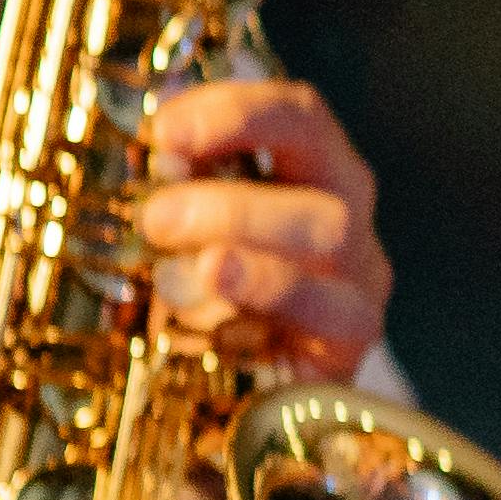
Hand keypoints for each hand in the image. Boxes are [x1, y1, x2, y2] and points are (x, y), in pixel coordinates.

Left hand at [136, 76, 393, 378]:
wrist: (243, 388)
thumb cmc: (209, 295)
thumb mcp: (185, 232)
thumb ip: (172, 186)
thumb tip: (141, 143)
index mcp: (310, 170)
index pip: (297, 114)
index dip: (234, 110)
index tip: (164, 132)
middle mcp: (345, 212)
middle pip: (320, 166)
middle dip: (230, 189)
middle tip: (156, 219)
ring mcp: (358, 275)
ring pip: (329, 230)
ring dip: (242, 237)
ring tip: (174, 272)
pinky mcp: (354, 336)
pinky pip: (331, 308)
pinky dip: (269, 292)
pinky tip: (217, 298)